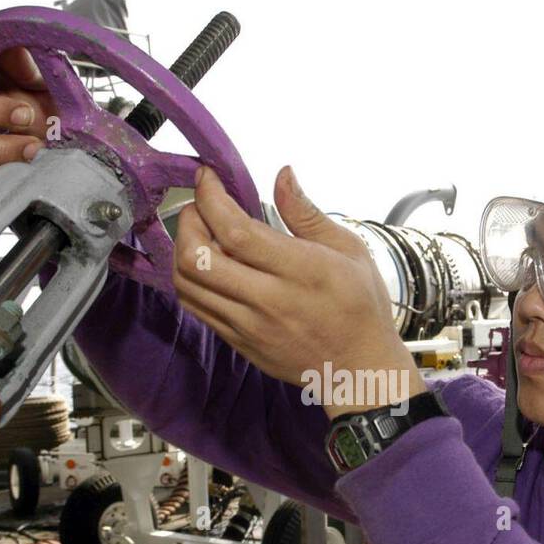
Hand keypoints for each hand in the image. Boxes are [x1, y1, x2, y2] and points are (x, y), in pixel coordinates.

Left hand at [173, 165, 425, 417]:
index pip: (235, 230)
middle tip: (200, 206)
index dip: (210, 198)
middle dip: (187, 221)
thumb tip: (282, 173)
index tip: (207, 176)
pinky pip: (197, 308)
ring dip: (183, 250)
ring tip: (201, 234)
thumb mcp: (348, 250)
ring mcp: (248, 326)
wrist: (358, 369)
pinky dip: (191, 279)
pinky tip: (209, 264)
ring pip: (188, 285)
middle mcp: (268, 300)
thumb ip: (307, 213)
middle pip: (197, 258)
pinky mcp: (239, 343)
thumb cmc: (360, 306)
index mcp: (299, 270)